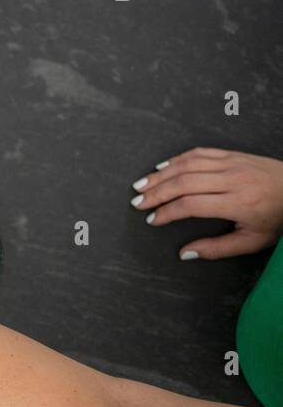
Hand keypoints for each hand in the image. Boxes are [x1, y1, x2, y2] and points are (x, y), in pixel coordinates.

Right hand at [131, 148, 282, 259]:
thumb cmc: (278, 218)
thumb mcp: (253, 241)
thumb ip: (217, 248)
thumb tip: (184, 253)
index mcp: (239, 203)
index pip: (192, 204)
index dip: (167, 212)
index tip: (153, 220)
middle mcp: (233, 179)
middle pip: (184, 182)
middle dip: (156, 193)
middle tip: (137, 202)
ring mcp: (232, 163)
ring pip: (187, 165)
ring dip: (160, 175)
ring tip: (141, 185)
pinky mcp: (232, 154)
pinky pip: (198, 153)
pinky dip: (177, 160)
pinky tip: (162, 168)